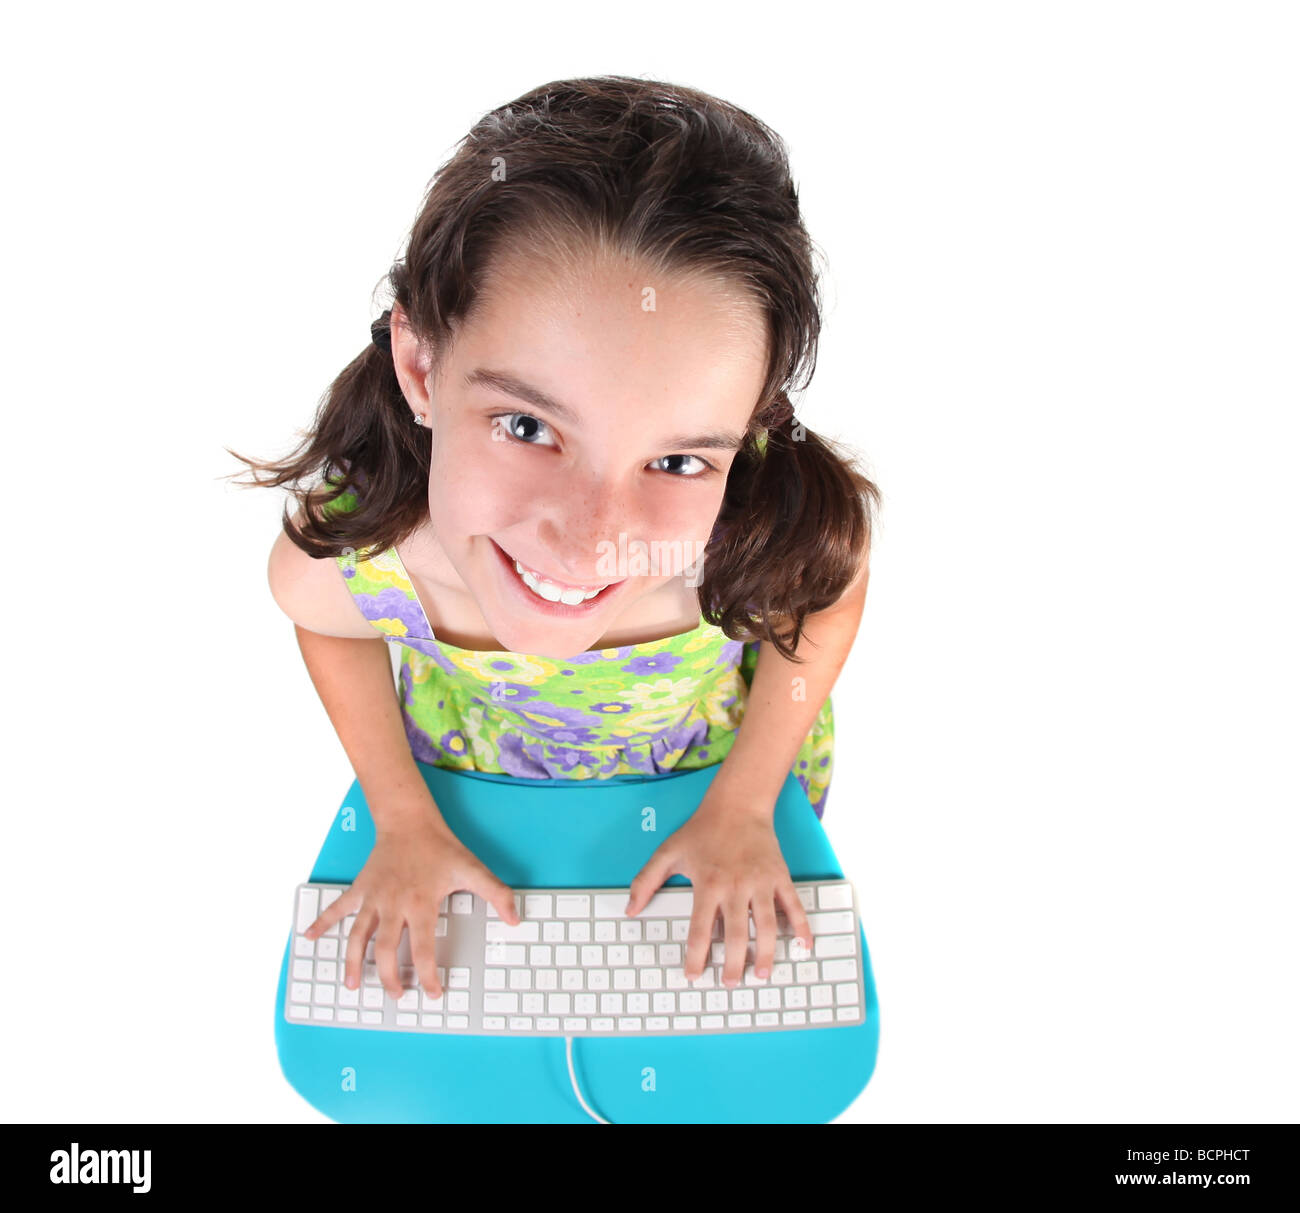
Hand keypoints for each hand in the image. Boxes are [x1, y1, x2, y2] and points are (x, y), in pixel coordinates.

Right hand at [301, 806, 518, 999]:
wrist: (410, 821)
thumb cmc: (439, 847)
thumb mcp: (472, 869)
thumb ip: (496, 894)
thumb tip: (514, 918)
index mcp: (419, 905)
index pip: (423, 950)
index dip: (428, 976)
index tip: (433, 992)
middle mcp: (392, 906)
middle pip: (386, 951)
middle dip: (389, 978)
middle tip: (397, 995)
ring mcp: (372, 899)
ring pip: (357, 938)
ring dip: (354, 963)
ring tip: (353, 985)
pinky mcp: (360, 890)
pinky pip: (337, 909)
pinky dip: (321, 923)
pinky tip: (309, 937)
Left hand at [624, 798, 813, 989]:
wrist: (737, 805)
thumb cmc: (702, 830)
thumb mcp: (668, 852)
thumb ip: (646, 881)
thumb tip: (630, 909)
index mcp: (708, 885)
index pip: (700, 930)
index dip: (695, 957)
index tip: (693, 976)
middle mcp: (736, 887)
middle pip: (736, 934)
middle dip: (734, 964)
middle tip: (731, 984)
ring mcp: (761, 882)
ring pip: (767, 925)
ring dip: (766, 952)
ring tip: (761, 974)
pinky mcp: (779, 877)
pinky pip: (793, 905)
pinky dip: (802, 926)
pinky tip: (805, 946)